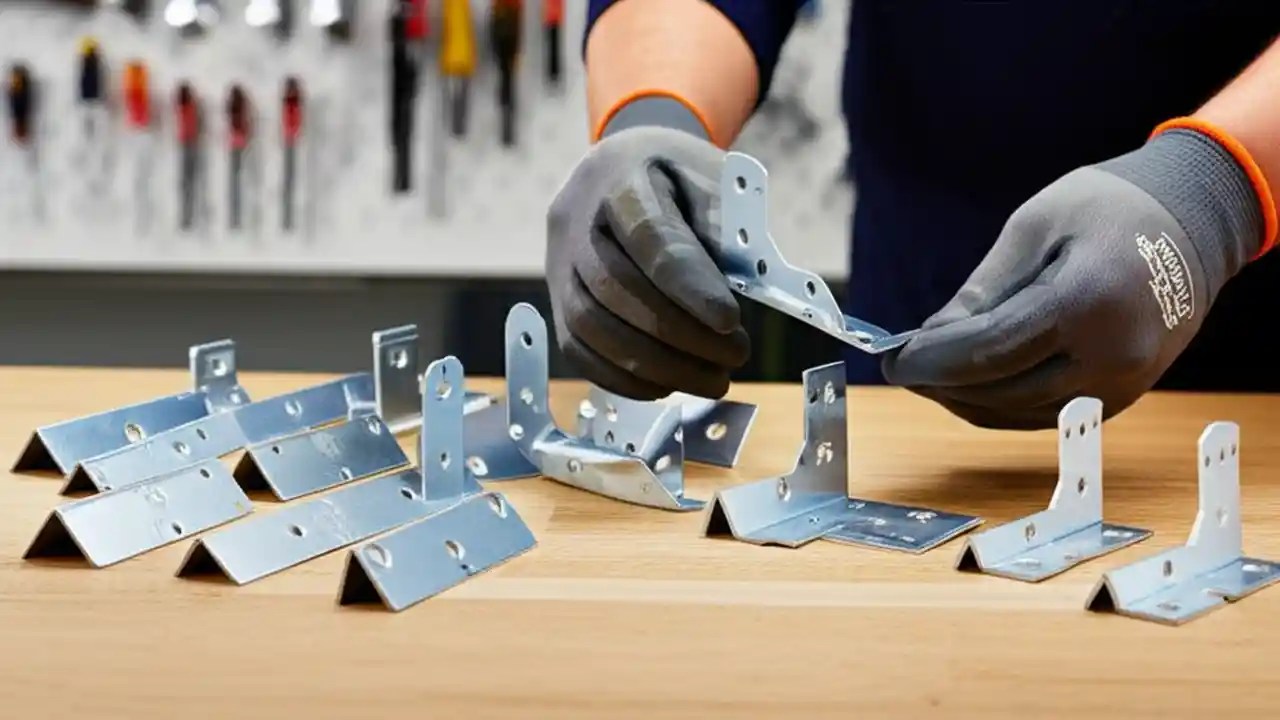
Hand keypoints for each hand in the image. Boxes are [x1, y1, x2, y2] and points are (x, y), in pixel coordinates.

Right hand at [545, 126, 748, 399]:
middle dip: (680, 333)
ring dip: (655, 365)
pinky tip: (668, 384)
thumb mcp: (713, 182)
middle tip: (735, 356)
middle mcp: (575, 220)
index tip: (730, 321)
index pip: (648, 236)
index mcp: (619, 177)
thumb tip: (746, 293)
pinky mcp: (555, 301)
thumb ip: (729, 230)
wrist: (623, 171)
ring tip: (711, 378)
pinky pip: (577, 350)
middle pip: (615, 286)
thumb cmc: (680, 181)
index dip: (688, 284)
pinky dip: (624, 378)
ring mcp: (558, 264)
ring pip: (590, 325)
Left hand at [882, 127, 1264, 428]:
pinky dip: (1000, 404)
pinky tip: (970, 385)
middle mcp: (1111, 354)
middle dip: (940, 383)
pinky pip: (1045, 414)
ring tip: (929, 375)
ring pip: (1018, 412)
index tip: (892, 360)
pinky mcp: (1122, 396)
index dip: (931, 361)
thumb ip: (982, 289)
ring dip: (965, 400)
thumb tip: (932, 338)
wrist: (1193, 224)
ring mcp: (1121, 383)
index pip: (987, 351)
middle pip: (999, 389)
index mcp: (1086, 302)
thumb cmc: (1109, 209)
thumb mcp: (1034, 227)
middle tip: (902, 368)